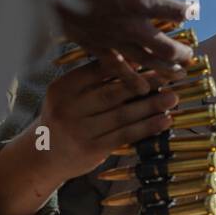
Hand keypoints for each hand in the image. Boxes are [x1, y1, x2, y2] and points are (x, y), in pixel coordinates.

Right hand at [32, 58, 176, 179]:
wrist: (42, 156)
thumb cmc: (64, 119)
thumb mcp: (67, 96)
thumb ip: (92, 81)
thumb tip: (134, 62)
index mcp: (63, 87)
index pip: (98, 70)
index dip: (127, 64)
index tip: (151, 58)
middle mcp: (69, 107)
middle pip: (113, 92)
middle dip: (145, 83)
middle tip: (169, 75)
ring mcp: (80, 129)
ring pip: (122, 114)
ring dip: (151, 105)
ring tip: (172, 97)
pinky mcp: (92, 148)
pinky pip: (125, 135)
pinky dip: (147, 127)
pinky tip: (164, 120)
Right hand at [57, 0, 194, 75]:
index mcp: (140, 0)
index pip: (174, 12)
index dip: (186, 12)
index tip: (190, 13)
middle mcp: (130, 25)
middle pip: (164, 47)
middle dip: (180, 53)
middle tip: (189, 56)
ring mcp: (113, 39)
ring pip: (145, 62)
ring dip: (164, 69)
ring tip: (176, 73)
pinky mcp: (95, 46)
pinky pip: (116, 69)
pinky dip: (131, 80)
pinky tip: (142, 88)